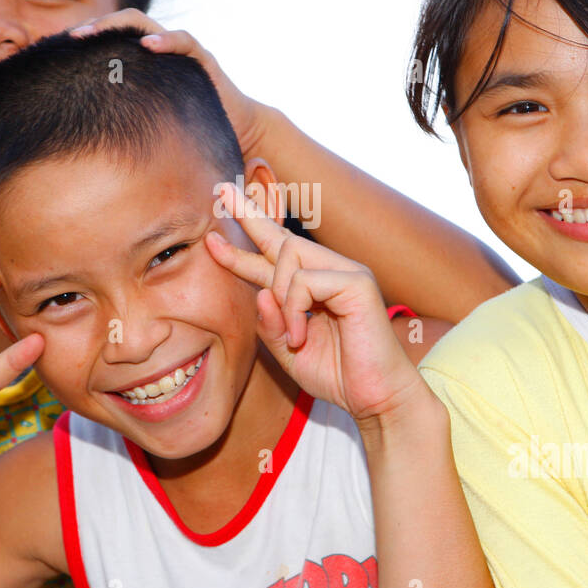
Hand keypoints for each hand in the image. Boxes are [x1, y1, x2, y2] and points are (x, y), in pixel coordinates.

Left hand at [69, 9, 267, 156]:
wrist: (238, 131)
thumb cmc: (188, 131)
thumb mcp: (147, 122)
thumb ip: (122, 118)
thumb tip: (78, 136)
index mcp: (143, 63)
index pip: (108, 39)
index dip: (84, 41)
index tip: (56, 51)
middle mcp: (159, 50)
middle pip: (120, 24)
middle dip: (93, 27)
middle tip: (67, 39)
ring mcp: (180, 51)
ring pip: (144, 24)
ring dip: (115, 25)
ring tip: (91, 34)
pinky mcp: (202, 59)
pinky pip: (182, 40)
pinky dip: (164, 40)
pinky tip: (147, 45)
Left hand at [204, 183, 423, 420]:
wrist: (376, 399)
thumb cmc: (338, 376)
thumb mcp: (288, 352)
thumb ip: (270, 324)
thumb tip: (258, 294)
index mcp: (313, 288)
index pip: (272, 260)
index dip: (240, 250)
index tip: (211, 239)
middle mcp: (331, 272)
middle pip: (281, 236)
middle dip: (248, 214)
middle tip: (221, 188)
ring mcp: (347, 273)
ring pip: (290, 254)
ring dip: (279, 295)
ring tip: (292, 335)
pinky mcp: (358, 283)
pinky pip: (306, 280)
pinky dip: (294, 309)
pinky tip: (301, 337)